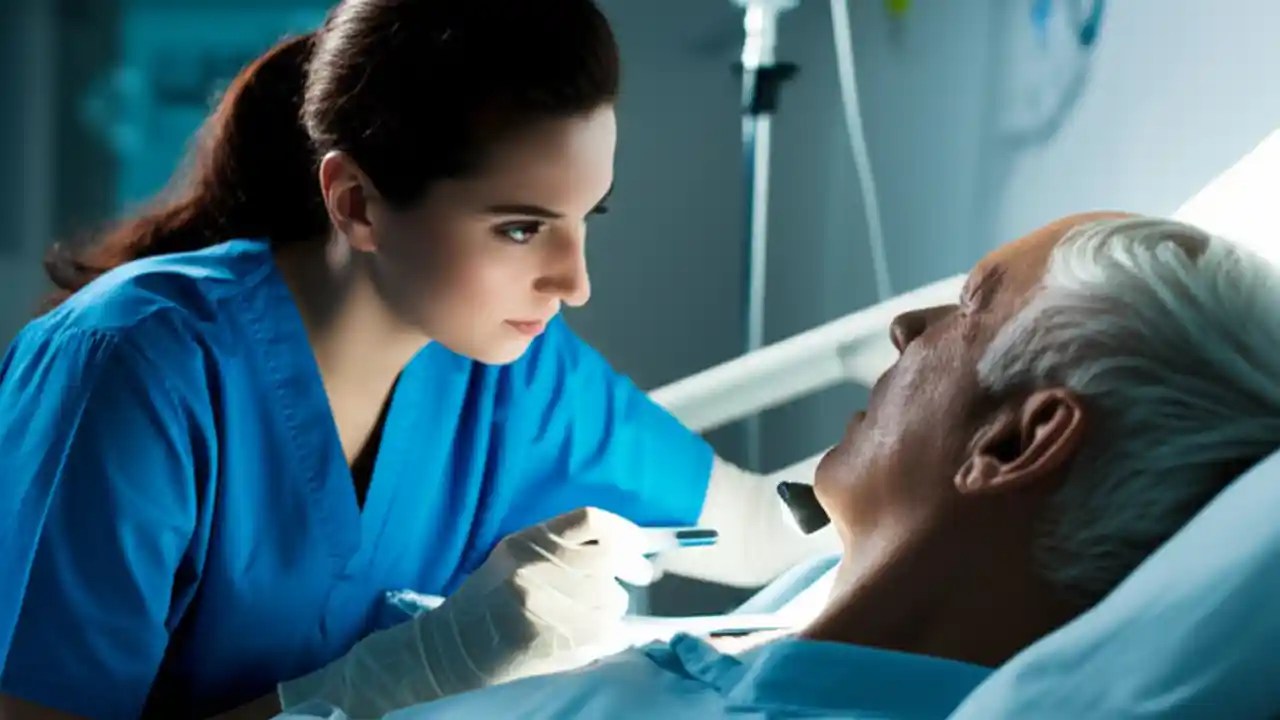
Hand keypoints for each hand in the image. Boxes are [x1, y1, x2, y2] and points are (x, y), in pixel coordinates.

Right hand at [278, 507, 654, 718]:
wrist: (452, 647)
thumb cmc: (489, 599)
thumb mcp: (516, 556)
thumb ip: (562, 545)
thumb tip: (625, 545)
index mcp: (526, 542)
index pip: (590, 520)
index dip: (624, 530)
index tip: (639, 544)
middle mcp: (534, 569)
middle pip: (607, 559)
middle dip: (631, 568)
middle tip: (640, 574)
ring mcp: (541, 606)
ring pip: (610, 600)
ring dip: (617, 606)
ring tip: (605, 610)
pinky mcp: (547, 641)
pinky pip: (603, 634)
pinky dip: (612, 634)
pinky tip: (604, 634)